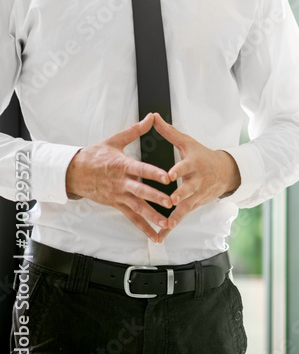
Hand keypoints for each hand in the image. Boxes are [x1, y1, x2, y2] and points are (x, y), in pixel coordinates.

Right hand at [65, 114, 173, 241]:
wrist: (72, 172)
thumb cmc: (94, 155)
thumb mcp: (114, 140)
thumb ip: (135, 130)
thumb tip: (152, 117)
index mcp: (121, 165)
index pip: (140, 170)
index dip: (153, 174)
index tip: (168, 177)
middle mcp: (121, 183)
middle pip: (140, 191)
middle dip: (156, 198)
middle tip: (171, 202)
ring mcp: (118, 196)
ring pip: (137, 208)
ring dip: (152, 217)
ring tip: (166, 224)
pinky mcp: (116, 205)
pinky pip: (131, 218)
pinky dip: (143, 228)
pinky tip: (155, 236)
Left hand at [152, 114, 240, 232]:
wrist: (225, 172)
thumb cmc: (202, 155)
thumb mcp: (187, 142)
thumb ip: (168, 132)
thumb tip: (153, 116)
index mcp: (193, 164)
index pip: (185, 167)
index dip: (178, 171)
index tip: (169, 176)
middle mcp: (196, 181)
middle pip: (187, 189)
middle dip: (179, 196)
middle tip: (170, 201)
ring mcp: (196, 195)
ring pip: (185, 207)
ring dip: (176, 217)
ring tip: (167, 225)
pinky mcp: (194, 205)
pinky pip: (182, 217)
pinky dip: (172, 227)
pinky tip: (161, 235)